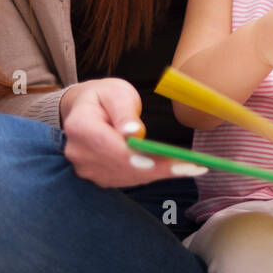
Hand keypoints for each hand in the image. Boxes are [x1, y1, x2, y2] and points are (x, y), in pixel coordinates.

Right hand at [59, 77, 181, 187]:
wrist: (88, 109)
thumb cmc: (105, 97)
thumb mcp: (116, 93)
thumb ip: (124, 111)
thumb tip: (133, 132)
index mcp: (79, 126)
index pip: (109, 146)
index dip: (137, 157)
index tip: (167, 161)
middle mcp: (79, 152)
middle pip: (122, 166)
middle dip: (159, 168)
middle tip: (193, 167)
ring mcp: (88, 168)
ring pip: (129, 175)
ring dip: (161, 173)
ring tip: (192, 167)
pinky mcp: (101, 176)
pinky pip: (130, 179)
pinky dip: (153, 174)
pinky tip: (176, 168)